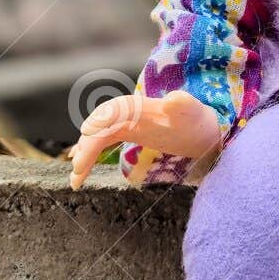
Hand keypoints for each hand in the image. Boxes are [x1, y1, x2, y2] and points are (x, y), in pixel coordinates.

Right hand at [68, 89, 223, 188]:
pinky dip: (90, 156)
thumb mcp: (193, 112)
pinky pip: (102, 143)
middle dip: (88, 146)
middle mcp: (129, 113)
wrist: (203, 129)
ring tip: (75, 180)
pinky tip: (80, 170)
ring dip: (85, 156)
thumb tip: (175, 99)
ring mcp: (126, 124)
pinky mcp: (126, 134)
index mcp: (141, 105)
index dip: (99, 120)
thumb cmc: (197, 121)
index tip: (86, 135)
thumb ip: (184, 105)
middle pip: (101, 126)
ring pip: (98, 137)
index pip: (115, 109)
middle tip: (78, 169)